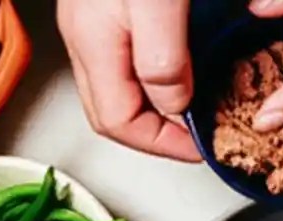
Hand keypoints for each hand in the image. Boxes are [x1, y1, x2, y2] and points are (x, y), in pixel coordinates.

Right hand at [57, 0, 201, 161]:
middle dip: (153, 133)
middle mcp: (83, 36)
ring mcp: (88, 19)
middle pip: (110, 112)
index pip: (118, 122)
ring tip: (188, 105)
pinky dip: (150, 73)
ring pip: (114, 86)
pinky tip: (173, 63)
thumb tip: (174, 104)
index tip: (199, 145)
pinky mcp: (102, 3)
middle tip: (193, 135)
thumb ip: (163, 61)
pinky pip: (122, 56)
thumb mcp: (160, 6)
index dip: (161, 143)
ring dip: (152, 104)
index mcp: (93, 45)